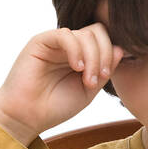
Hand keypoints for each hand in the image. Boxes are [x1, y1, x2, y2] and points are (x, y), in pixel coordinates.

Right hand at [0, 24, 124, 144]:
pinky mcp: (40, 41)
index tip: (107, 76)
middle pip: (98, 32)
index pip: (104, 39)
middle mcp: (70, 46)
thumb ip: (104, 70)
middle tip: (100, 78)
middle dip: (105, 54)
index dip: (111, 54)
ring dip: (93, 58)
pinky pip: (65, 35)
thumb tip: (120, 49)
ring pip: (85, 34)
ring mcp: (55, 42)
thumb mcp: (88, 90)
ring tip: (87, 81)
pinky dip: (76, 50)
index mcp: (82, 55)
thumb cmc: (55, 106)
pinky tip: (77, 68)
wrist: (27, 116)